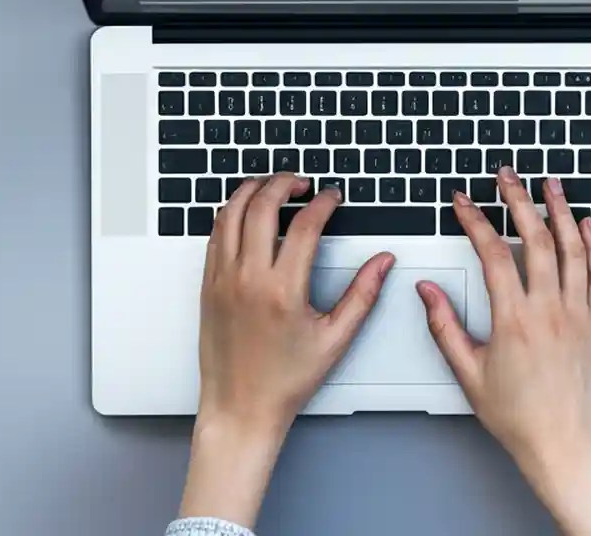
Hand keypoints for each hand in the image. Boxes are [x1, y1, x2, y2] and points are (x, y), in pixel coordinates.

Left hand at [179, 173, 394, 525]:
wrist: (240, 408)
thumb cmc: (285, 380)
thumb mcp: (336, 339)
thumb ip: (363, 294)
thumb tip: (383, 262)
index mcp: (283, 291)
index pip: (306, 225)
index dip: (323, 202)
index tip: (333, 197)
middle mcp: (247, 279)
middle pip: (263, 205)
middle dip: (285, 183)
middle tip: (302, 182)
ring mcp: (222, 280)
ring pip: (232, 212)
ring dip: (253, 190)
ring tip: (274, 188)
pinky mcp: (207, 285)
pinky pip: (215, 234)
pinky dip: (231, 213)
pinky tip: (248, 213)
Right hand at [416, 166, 590, 535]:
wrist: (562, 443)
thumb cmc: (517, 415)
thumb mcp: (467, 372)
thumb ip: (444, 326)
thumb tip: (426, 291)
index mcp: (514, 320)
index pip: (494, 253)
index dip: (475, 220)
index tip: (463, 202)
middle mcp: (550, 310)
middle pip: (537, 238)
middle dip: (519, 199)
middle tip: (507, 175)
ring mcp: (578, 314)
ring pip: (572, 249)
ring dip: (560, 210)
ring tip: (550, 184)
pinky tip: (585, 225)